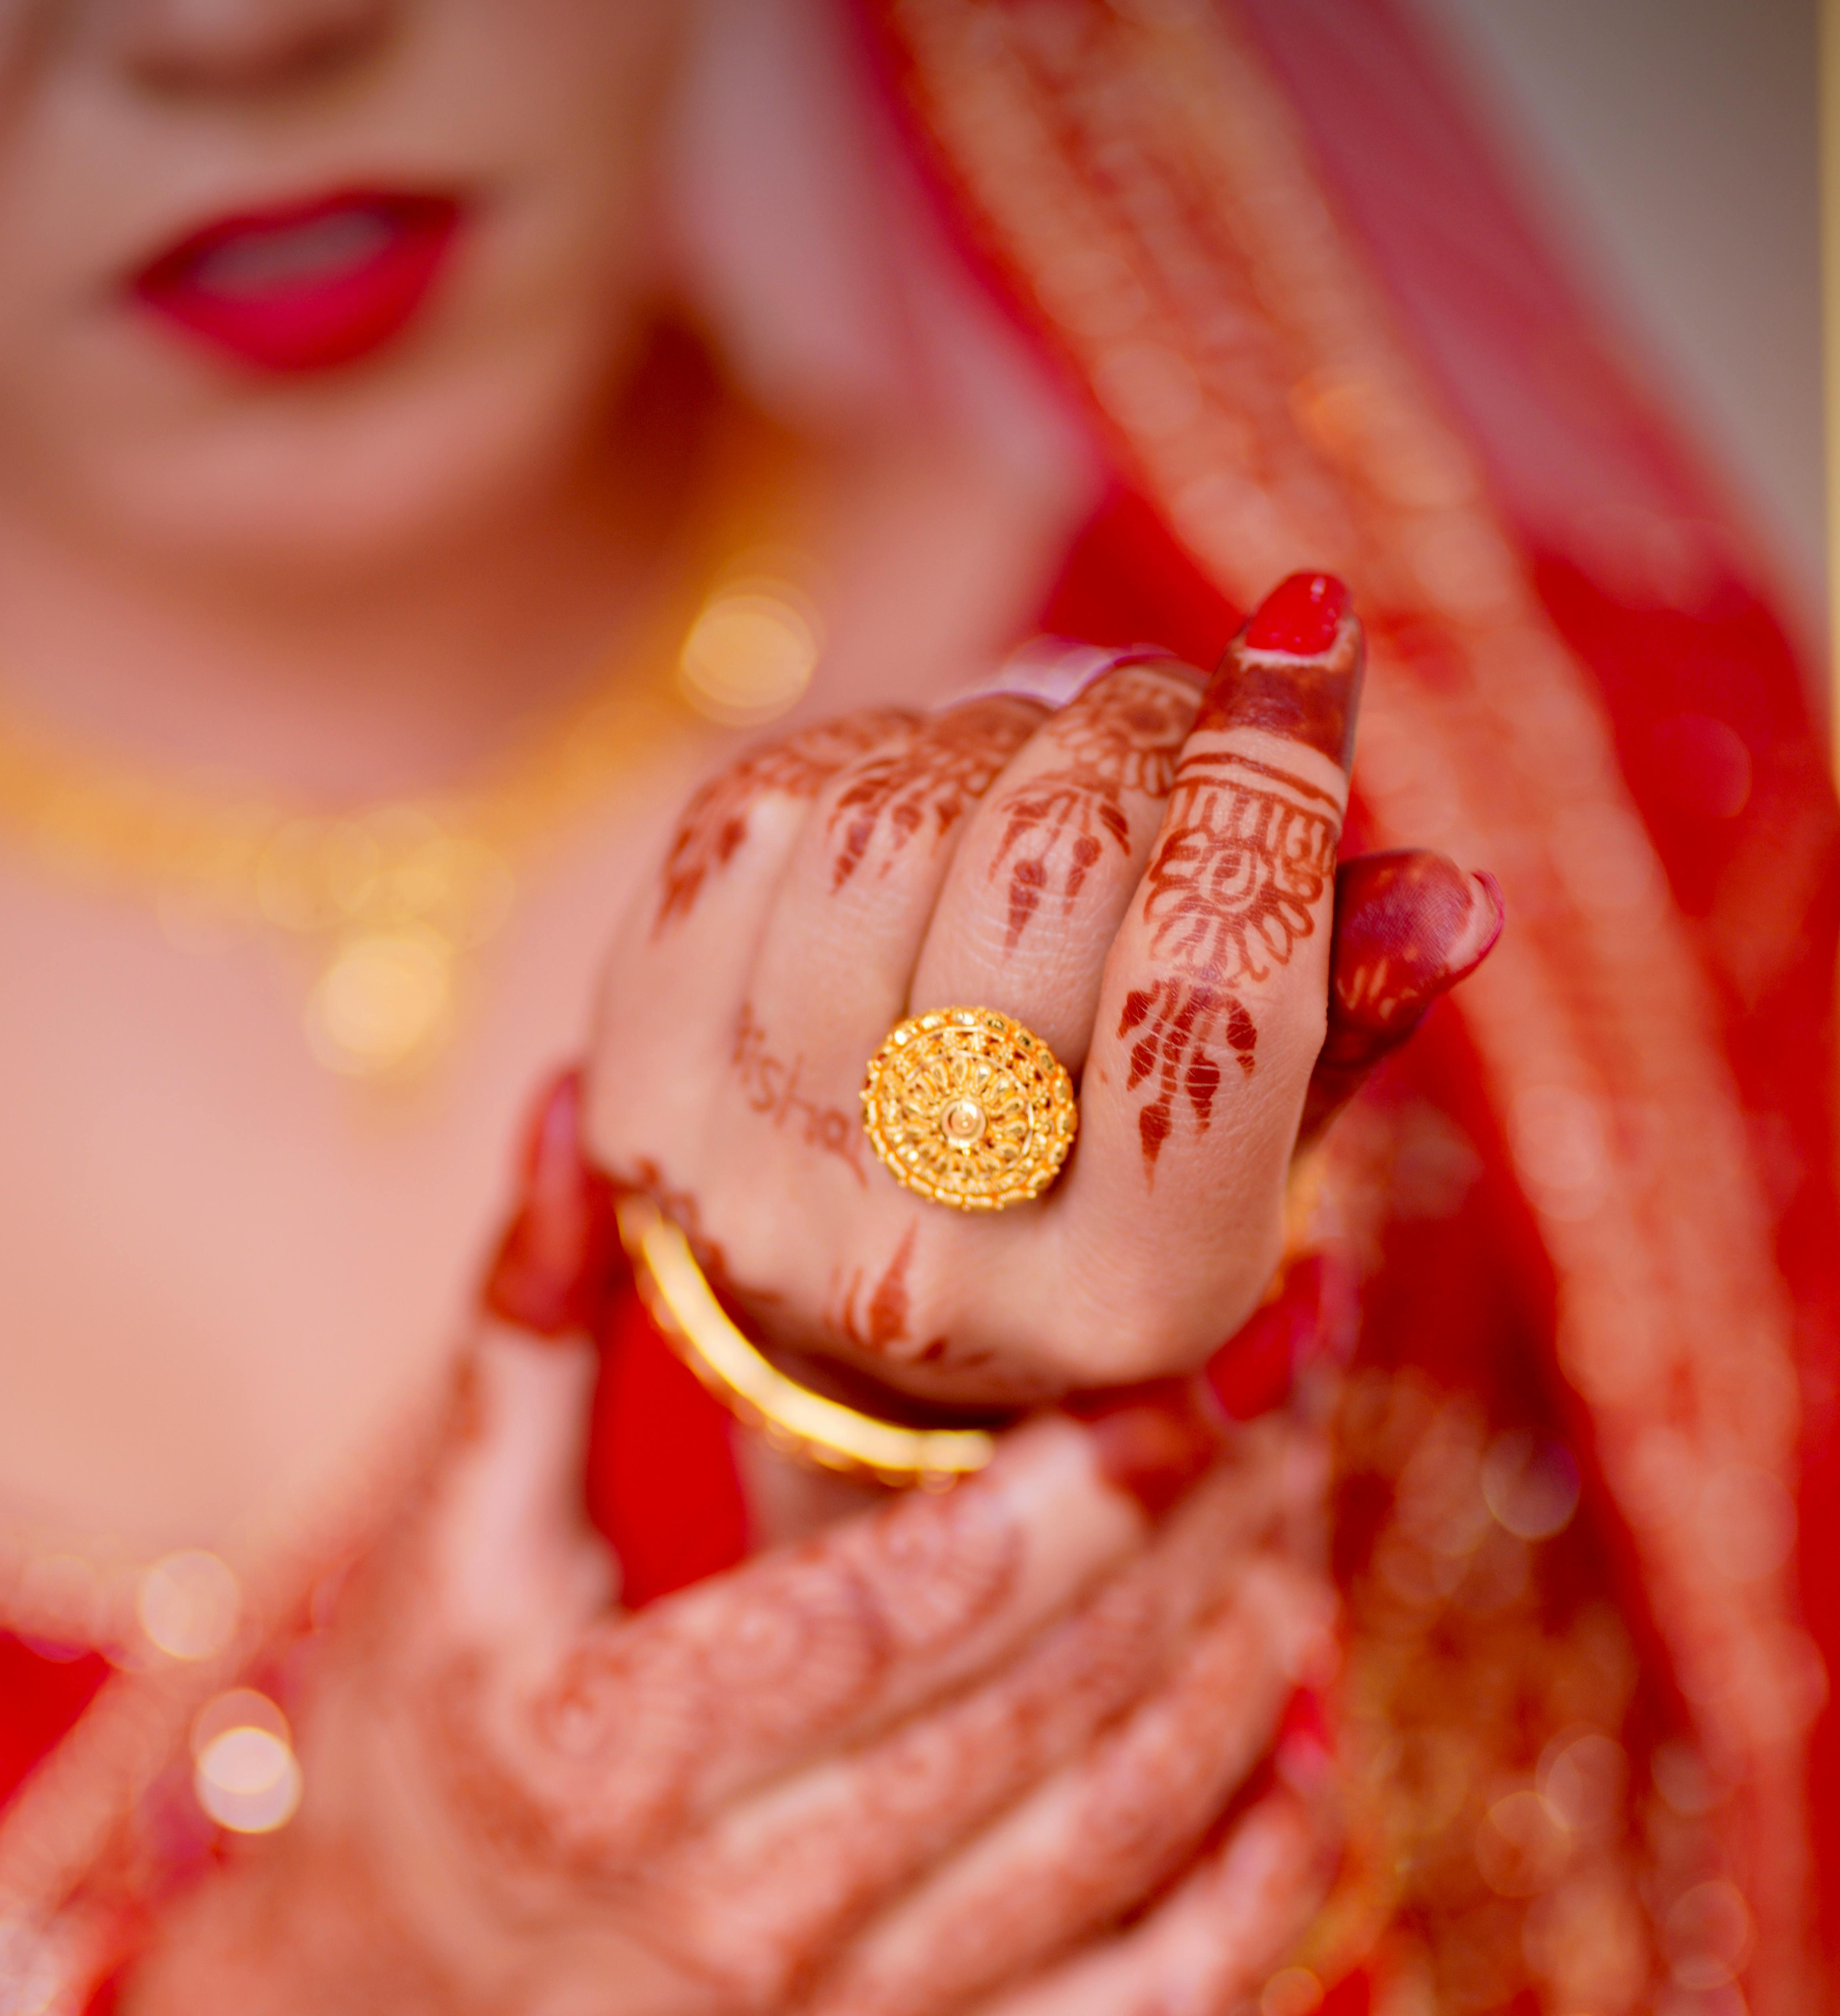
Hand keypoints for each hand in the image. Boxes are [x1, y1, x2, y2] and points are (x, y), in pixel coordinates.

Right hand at [111, 1148, 1335, 2015]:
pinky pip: (1156, 2011)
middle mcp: (741, 1921)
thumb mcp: (443, 1546)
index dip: (1076, 1491)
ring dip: (1242, 1668)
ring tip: (1301, 1523)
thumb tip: (582, 1094)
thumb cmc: (431, 1761)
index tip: (1191, 1372)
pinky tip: (1301, 1741)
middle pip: (1043, 1704)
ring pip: (1121, 1837)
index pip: (906, 1609)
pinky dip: (1261, 1881)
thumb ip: (528, 1331)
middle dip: (1195, 1537)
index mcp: (617, 1761)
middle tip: (1288, 1397)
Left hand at [586, 575, 1497, 1407]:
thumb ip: (1349, 1017)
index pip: (1211, 991)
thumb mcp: (1257, 1134)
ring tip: (1042, 778)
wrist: (873, 1304)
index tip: (1308, 639)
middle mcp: (927, 1281)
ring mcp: (754, 1197)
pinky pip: (748, 823)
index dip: (1272, 777)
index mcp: (1125, 1306)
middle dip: (1130, 735)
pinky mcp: (634, 1108)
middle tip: (1167, 712)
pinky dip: (852, 765)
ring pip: (889, 823)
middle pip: (1048, 873)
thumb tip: (1452, 894)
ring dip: (992, 742)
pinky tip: (913, 813)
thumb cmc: (1106, 1188)